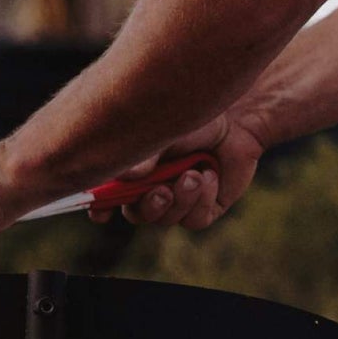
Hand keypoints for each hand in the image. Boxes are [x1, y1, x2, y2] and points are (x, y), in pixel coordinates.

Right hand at [92, 112, 264, 232]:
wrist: (236, 119)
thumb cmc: (195, 118)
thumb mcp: (166, 129)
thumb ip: (146, 151)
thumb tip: (129, 174)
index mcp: (137, 169)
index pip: (109, 196)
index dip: (101, 207)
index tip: (102, 211)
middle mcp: (154, 187)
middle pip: (138, 213)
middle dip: (149, 206)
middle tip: (162, 191)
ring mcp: (180, 200)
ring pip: (167, 218)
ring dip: (180, 199)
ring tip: (195, 174)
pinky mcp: (205, 208)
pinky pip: (195, 220)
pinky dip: (202, 200)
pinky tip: (210, 175)